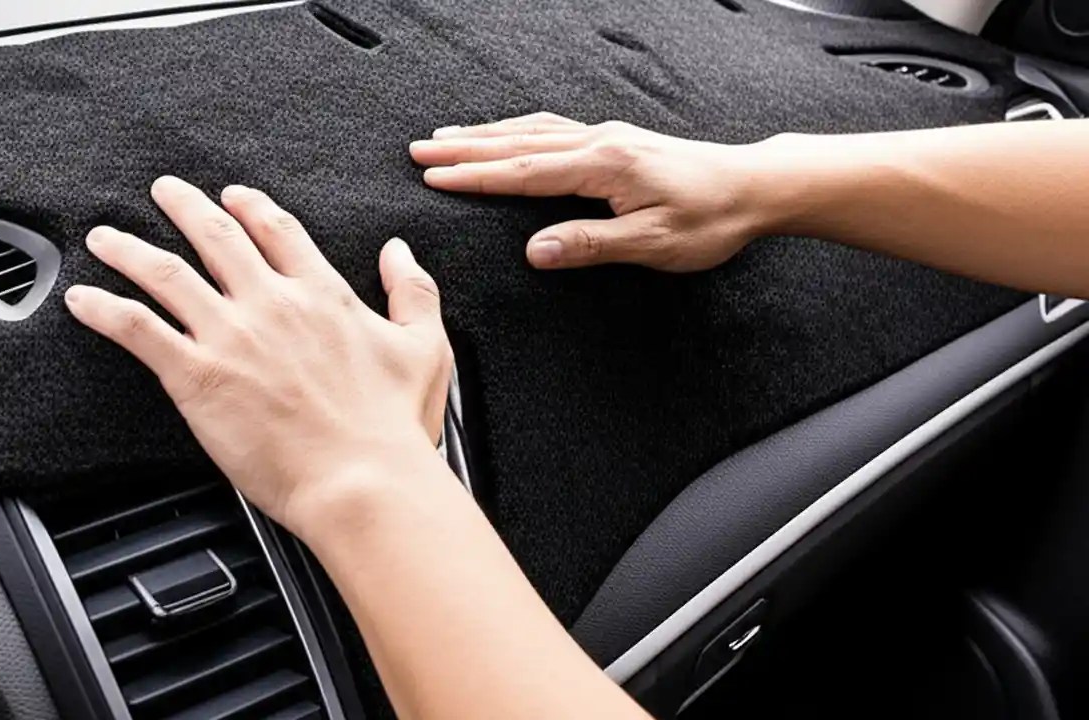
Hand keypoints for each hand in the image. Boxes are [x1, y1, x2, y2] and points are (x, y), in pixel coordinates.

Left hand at [65, 177, 452, 533]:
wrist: (362, 480)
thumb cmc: (392, 428)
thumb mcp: (425, 348)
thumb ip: (413, 292)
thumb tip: (399, 253)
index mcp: (322, 295)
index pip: (278, 232)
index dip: (252, 207)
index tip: (235, 197)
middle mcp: (271, 304)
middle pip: (215, 236)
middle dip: (183, 206)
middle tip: (164, 191)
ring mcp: (230, 336)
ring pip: (166, 273)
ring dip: (130, 249)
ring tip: (106, 237)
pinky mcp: (196, 376)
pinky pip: (138, 330)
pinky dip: (105, 309)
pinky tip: (82, 299)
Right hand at [410, 112, 764, 271]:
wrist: (753, 187)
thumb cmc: (709, 219)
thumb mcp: (652, 244)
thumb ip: (591, 244)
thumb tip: (536, 249)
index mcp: (603, 165)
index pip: (523, 172)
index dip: (475, 176)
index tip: (435, 176)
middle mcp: (600, 141)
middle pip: (517, 143)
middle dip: (465, 148)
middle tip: (419, 150)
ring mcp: (607, 136)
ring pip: (531, 130)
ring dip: (485, 135)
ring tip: (446, 138)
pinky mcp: (616, 140)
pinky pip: (552, 129)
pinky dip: (517, 130)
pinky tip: (506, 134)